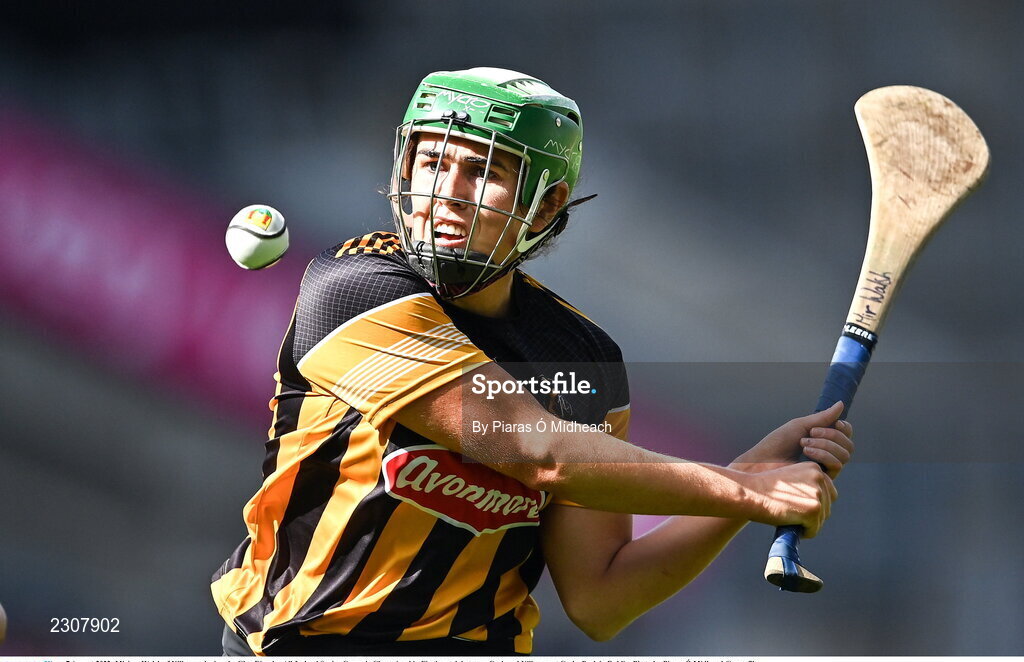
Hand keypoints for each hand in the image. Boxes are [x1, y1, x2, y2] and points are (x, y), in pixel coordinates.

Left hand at [730, 401, 854, 478]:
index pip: (846, 436)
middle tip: (811, 432)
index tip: (836, 423)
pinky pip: (837, 466)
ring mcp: (826, 469)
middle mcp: (828, 456)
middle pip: (849, 446)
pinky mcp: (823, 480)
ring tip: (804, 443)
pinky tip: (807, 452)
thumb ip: (822, 418)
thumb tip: (841, 404)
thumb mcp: (801, 426)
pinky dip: (823, 455)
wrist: (763, 460)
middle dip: (832, 435)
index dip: (846, 428)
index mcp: (824, 442)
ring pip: (845, 456)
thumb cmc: (778, 443)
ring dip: (826, 445)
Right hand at [747, 461, 836, 537]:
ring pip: (822, 518)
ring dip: (808, 524)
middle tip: (794, 516)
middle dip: (814, 514)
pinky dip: (804, 532)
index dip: (813, 502)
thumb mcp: (790, 479)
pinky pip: (814, 529)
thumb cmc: (763, 488)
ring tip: (790, 521)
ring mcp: (817, 494)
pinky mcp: (813, 509)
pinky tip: (791, 527)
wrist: (749, 493)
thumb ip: (806, 485)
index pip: (827, 491)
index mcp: (814, 468)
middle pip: (827, 505)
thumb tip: (820, 506)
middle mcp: (819, 478)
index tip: (797, 506)